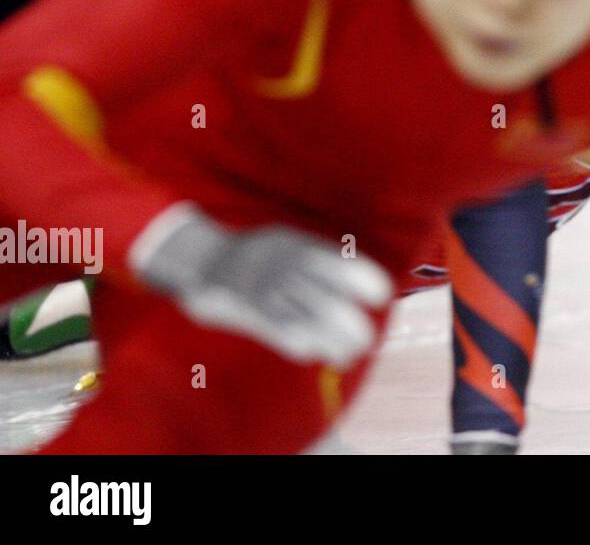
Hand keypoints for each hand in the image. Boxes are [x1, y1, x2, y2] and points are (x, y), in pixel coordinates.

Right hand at [129, 203, 391, 366]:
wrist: (199, 259)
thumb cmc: (255, 255)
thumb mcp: (288, 242)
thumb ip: (319, 258)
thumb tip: (363, 276)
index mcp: (298, 247)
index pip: (342, 265)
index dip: (366, 281)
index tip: (381, 296)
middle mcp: (284, 268)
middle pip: (328, 303)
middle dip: (351, 326)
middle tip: (365, 340)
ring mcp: (264, 290)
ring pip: (307, 323)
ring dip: (331, 343)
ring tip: (347, 355)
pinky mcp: (245, 311)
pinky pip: (279, 331)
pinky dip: (301, 344)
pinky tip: (313, 352)